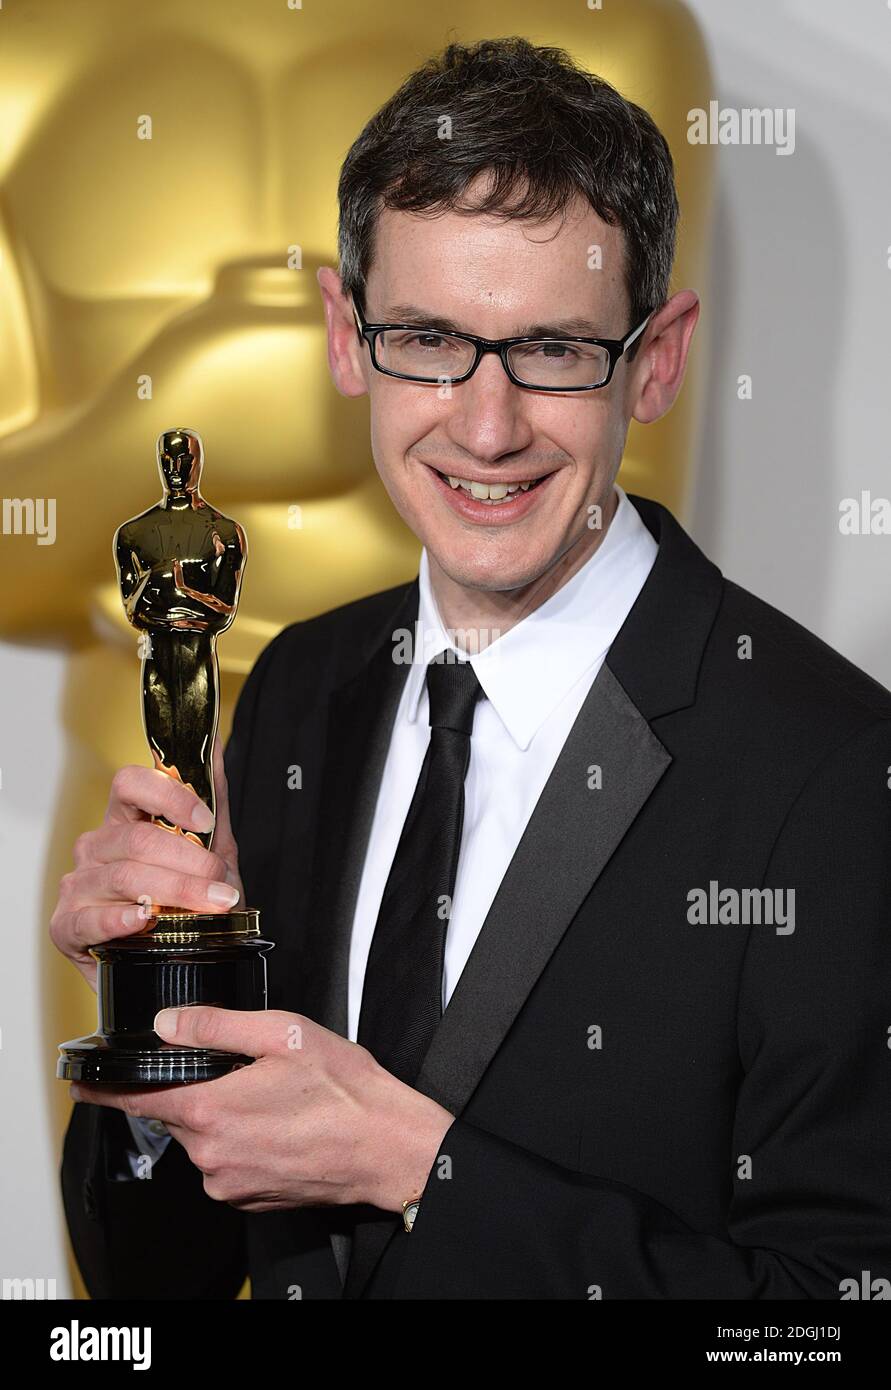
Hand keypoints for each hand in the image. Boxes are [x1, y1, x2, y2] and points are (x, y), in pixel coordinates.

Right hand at [49, 736, 243, 990]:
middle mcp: (97, 848)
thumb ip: (214, 802)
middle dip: (189, 862)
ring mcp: (79, 886)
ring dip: (175, 891)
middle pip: (138, 839)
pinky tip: (145, 920)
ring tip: (209, 906)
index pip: (130, 784)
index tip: (204, 821)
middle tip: (222, 886)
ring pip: (124, 876)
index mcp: (125, 822)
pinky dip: (121, 919)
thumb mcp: (214, 853)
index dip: (168, 796)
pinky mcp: (67, 926)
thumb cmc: (189, 907)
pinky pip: (91, 918)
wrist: (179, 966)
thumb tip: (214, 747)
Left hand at [70, 1006, 455, 1213]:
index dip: (106, 1088)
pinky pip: (226, 1162)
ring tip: (273, 1095)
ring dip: (221, 1114)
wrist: (388, 1147)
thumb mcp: (282, 1034)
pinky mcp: (249, 1198)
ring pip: (202, 1137)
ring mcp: (229, 1182)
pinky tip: (279, 1122)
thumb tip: (169, 1023)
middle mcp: (210, 1155)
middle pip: (176, 1113)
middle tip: (242, 1068)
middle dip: (194, 1087)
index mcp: (210, 1111)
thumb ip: (216, 1025)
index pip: (136, 1099)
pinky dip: (241, 1139)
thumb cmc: (346, 1091)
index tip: (81, 1080)